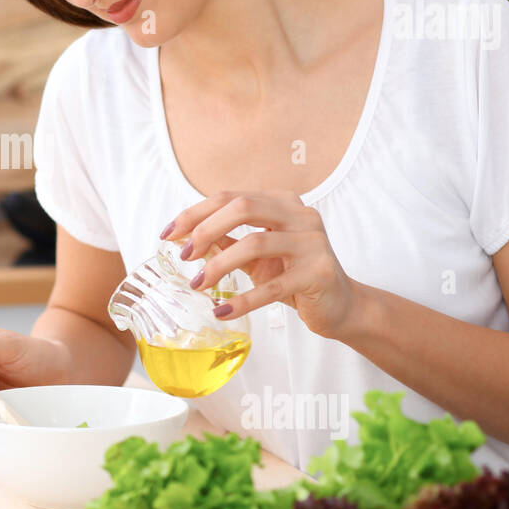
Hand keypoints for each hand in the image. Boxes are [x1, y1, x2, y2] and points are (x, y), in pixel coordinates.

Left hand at [160, 189, 360, 340]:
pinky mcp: (319, 273)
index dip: (196, 213)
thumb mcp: (255, 257)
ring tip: (199, 285)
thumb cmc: (292, 276)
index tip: (169, 234)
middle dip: (205, 229)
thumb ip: (226, 243)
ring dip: (219, 265)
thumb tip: (183, 238)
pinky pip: (273, 286)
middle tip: (184, 256)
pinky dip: (242, 300)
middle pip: (243, 207)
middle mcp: (301, 215)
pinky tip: (221, 311)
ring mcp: (314, 242)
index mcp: (283, 203)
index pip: (231, 197)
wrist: (339, 306)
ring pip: (255, 244)